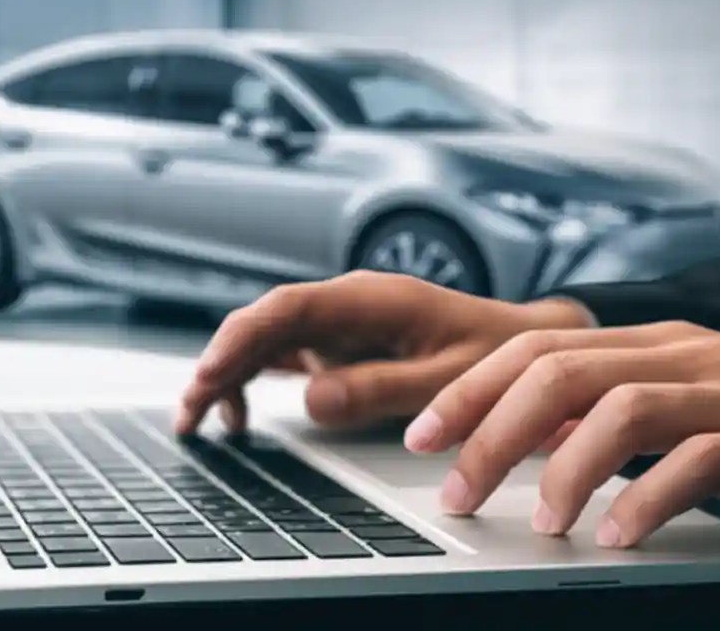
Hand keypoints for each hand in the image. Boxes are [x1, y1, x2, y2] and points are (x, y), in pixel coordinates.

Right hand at [175, 270, 592, 433]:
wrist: (530, 343)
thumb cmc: (498, 355)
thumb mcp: (447, 378)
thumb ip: (380, 387)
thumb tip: (311, 400)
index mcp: (370, 299)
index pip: (288, 309)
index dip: (242, 339)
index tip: (211, 374)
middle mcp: (347, 304)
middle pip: (264, 323)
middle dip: (220, 363)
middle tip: (189, 413)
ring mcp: (342, 322)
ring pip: (266, 340)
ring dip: (228, 375)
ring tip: (197, 420)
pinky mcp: (343, 342)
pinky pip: (285, 354)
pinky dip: (254, 380)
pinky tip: (240, 414)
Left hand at [404, 321, 719, 547]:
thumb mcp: (672, 401)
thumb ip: (598, 405)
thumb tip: (516, 428)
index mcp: (647, 341)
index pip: (536, 348)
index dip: (470, 389)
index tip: (420, 435)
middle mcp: (680, 354)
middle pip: (561, 373)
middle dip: (493, 433)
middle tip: (457, 490)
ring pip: (622, 411)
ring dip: (566, 471)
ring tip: (541, 523)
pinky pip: (699, 463)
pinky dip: (648, 501)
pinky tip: (619, 537)